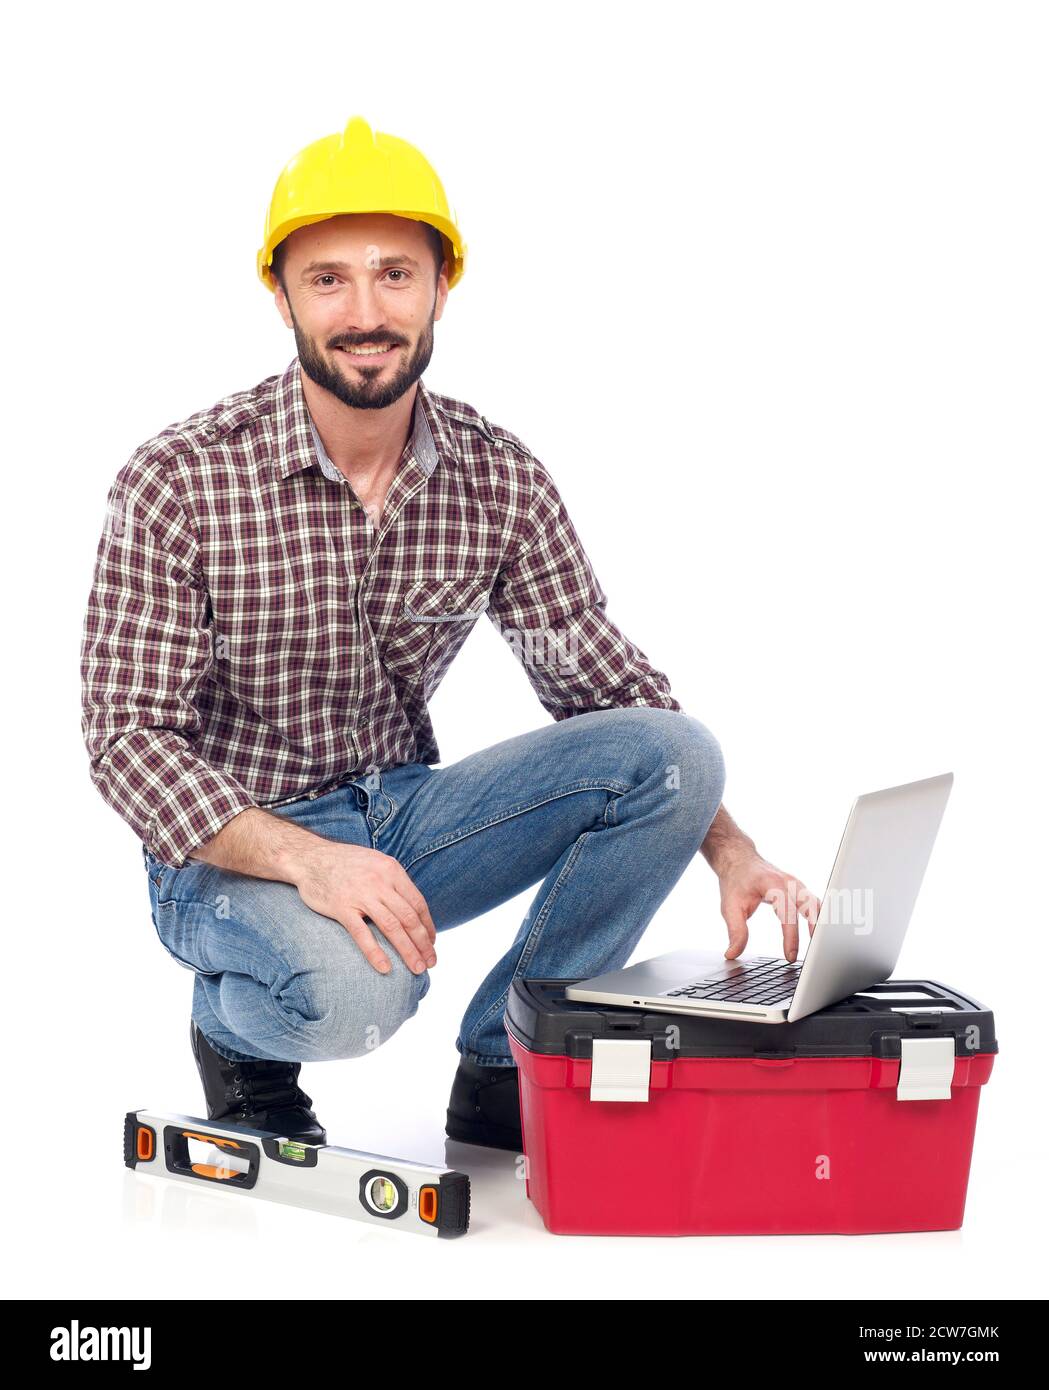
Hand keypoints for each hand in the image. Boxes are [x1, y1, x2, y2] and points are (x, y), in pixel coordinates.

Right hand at [293, 839, 436, 975]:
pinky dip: (375, 952)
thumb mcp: (375, 862)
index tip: (431, 943)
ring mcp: (361, 895)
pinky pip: (361, 934)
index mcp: (392, 870)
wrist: (309, 856)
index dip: (427, 926)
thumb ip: (392, 881)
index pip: (418, 903)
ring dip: (408, 951)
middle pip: (409, 918)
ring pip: (392, 927)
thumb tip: (410, 905)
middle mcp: (380, 882)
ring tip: (417, 969)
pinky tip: (385, 968)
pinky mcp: (341, 907)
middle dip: (423, 943)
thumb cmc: (344, 862)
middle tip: (431, 962)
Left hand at [717, 851, 819, 962]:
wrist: (739, 859)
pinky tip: (816, 934)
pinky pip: (814, 903)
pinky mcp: (798, 889)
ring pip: (816, 903)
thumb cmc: (735, 882)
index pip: (787, 913)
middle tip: (815, 954)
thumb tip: (732, 954)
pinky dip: (818, 918)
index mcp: (772, 885)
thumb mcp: (729, 906)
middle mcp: (788, 882)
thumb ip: (735, 931)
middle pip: (810, 905)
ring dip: (819, 924)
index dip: (791, 936)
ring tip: (818, 947)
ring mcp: (796, 884)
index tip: (790, 956)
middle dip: (815, 928)